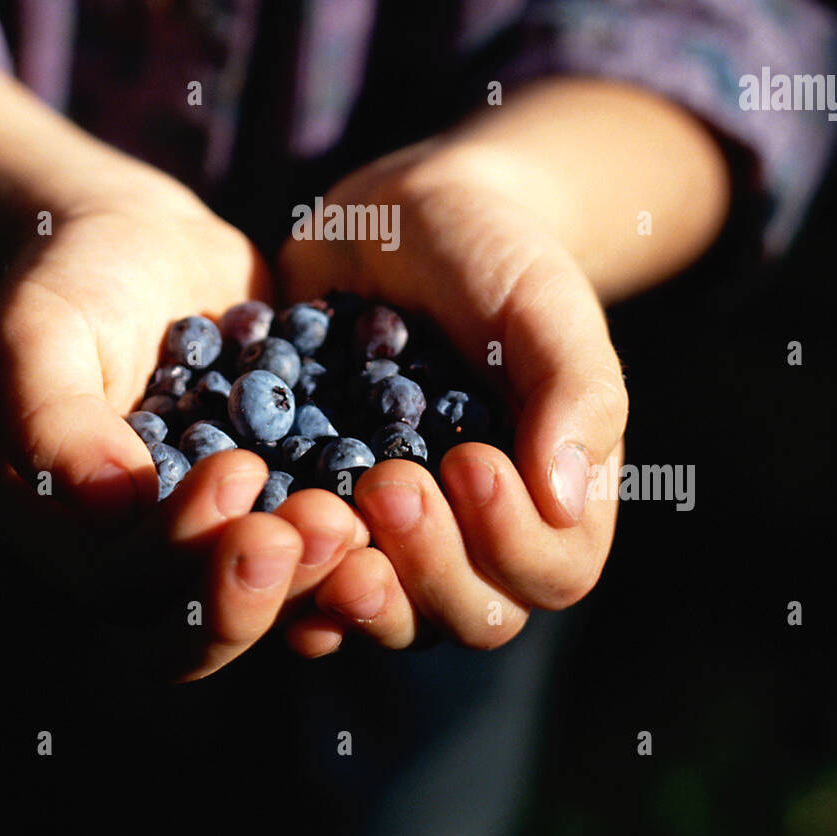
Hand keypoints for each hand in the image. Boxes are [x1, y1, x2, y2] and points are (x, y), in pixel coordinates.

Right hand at [0, 163, 367, 681]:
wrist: (145, 247)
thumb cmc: (74, 280)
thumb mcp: (39, 332)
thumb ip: (53, 421)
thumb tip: (109, 506)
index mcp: (67, 536)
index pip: (125, 583)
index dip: (184, 547)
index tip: (238, 469)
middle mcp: (141, 561)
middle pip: (203, 632)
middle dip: (268, 590)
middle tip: (329, 522)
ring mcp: (217, 542)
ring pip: (272, 603)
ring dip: (323, 573)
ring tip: (370, 510)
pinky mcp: (279, 509)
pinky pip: (317, 547)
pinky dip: (361, 535)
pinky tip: (402, 488)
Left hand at [277, 141, 627, 655]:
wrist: (396, 220)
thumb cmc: (493, 254)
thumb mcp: (543, 302)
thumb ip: (575, 390)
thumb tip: (567, 500)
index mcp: (554, 497)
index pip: (551, 572)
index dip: (510, 540)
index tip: (467, 460)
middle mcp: (480, 536)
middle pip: (470, 615)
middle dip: (428, 567)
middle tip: (386, 485)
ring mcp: (395, 535)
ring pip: (389, 614)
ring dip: (357, 589)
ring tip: (319, 523)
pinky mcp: (323, 512)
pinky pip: (308, 580)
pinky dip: (288, 576)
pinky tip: (260, 535)